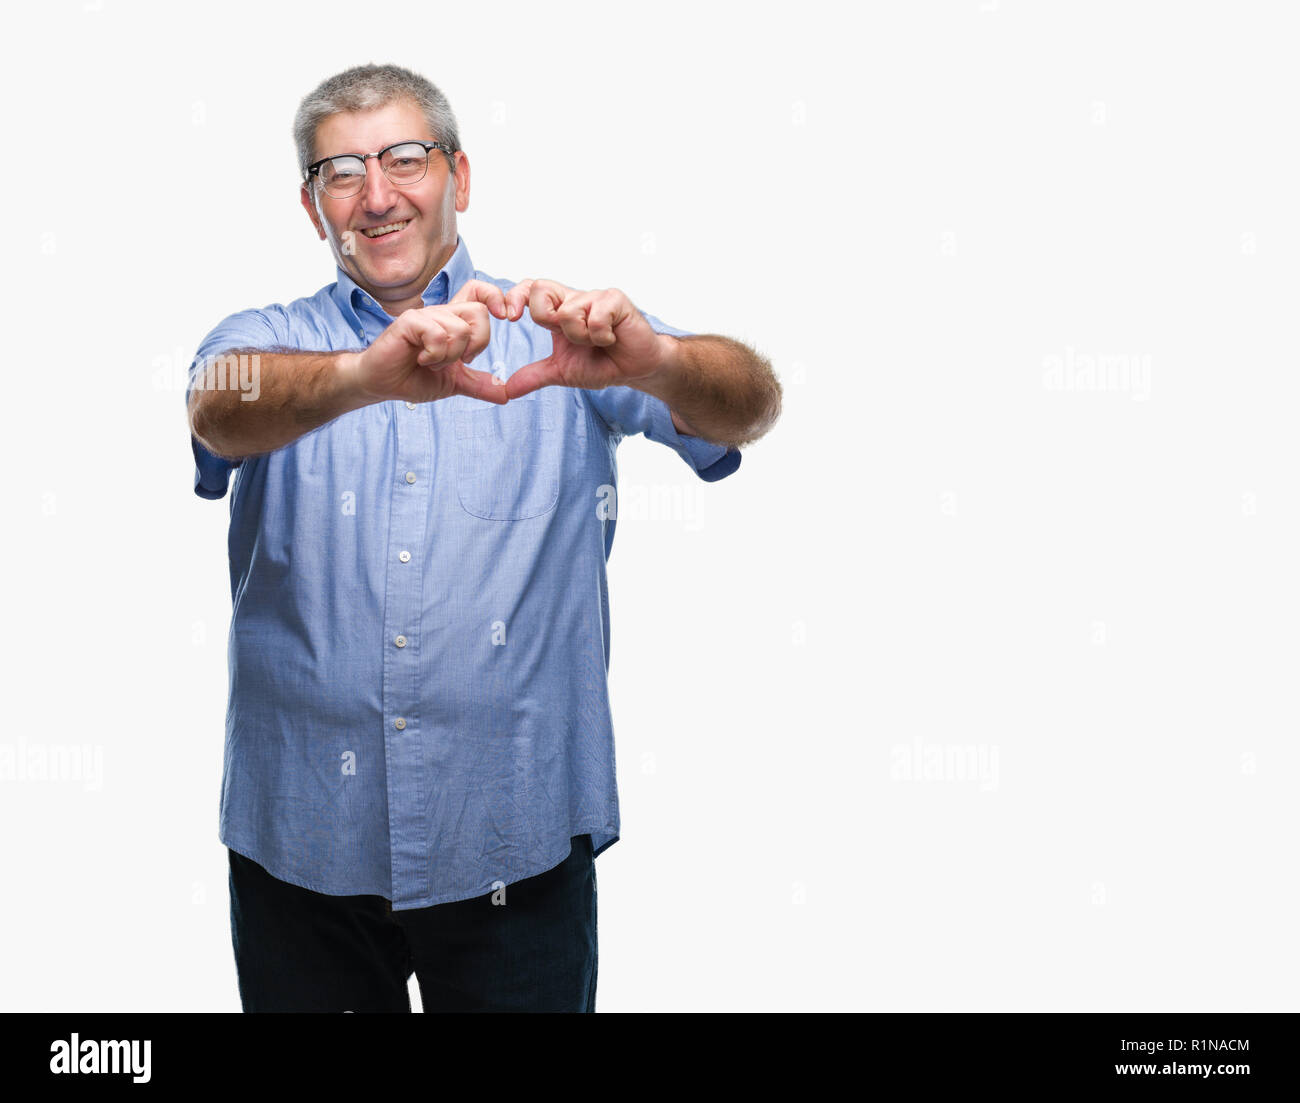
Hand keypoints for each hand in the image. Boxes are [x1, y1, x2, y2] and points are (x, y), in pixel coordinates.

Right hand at [345, 280, 522, 404]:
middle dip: (476, 343)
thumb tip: (506, 393)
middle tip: (458, 360)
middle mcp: (441, 314)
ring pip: (460, 329)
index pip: (479, 293)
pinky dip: (434, 355)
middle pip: (479, 312)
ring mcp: (425, 316)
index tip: (507, 316)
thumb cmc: (413, 378)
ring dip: (450, 356)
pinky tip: (421, 360)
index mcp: (454, 323)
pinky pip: (438, 334)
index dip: (495, 297)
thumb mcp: (454, 384)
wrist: (382, 385)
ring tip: (432, 363)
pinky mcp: (409, 322)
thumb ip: (480, 385)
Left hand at [502, 280, 671, 399]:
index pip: (530, 289)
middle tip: (563, 335)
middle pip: (541, 289)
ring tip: (597, 342)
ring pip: (568, 312)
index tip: (509, 317)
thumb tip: (507, 390)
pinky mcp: (615, 300)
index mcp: (558, 310)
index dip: (515, 296)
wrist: (635, 370)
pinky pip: (595, 317)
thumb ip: (534, 376)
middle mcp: (574, 298)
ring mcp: (594, 296)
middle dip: (545, 318)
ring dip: (580, 337)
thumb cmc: (602, 364)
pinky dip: (601, 336)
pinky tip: (611, 339)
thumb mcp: (562, 372)